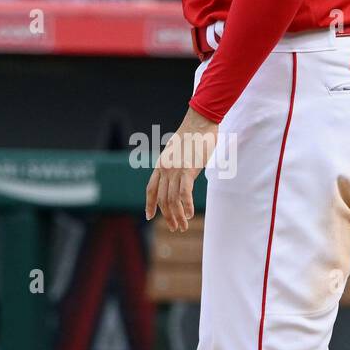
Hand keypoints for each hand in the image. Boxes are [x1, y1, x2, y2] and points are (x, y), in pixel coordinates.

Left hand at [145, 106, 218, 233]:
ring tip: (182, 226)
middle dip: (167, 216)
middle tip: (175, 227)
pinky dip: (187, 206)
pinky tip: (190, 215)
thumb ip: (175, 164)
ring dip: (177, 216)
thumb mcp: (178, 152)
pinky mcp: (187, 169)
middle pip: (162, 199)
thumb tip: (179, 175)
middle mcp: (165, 168)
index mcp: (161, 164)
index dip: (149, 204)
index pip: (151, 189)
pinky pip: (184, 193)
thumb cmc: (192, 135)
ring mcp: (175, 169)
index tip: (149, 217)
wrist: (200, 121)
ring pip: (172, 200)